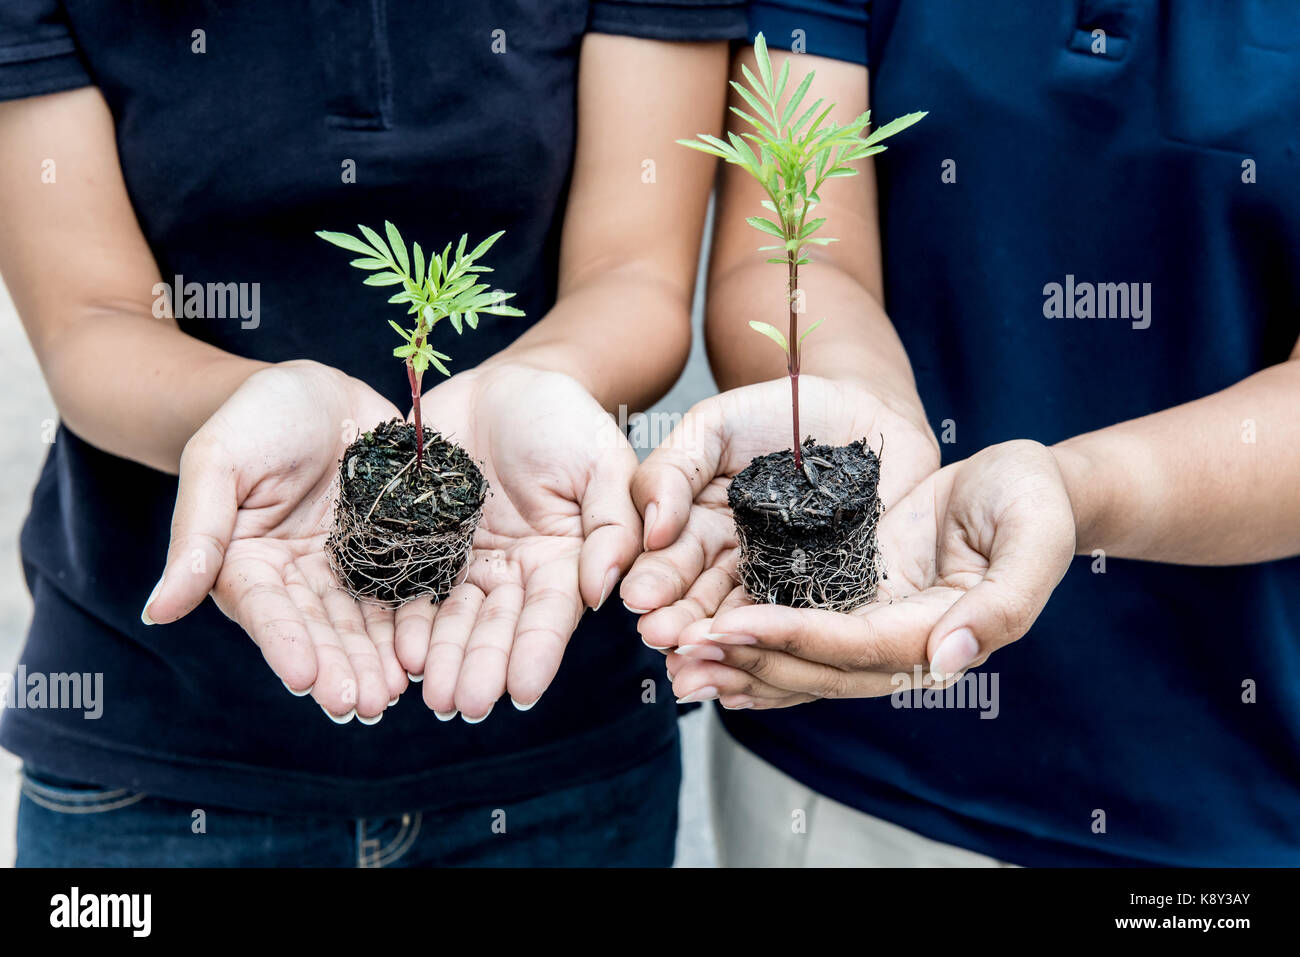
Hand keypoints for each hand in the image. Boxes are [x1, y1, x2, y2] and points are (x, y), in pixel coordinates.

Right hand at [143, 360, 413, 723]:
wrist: (313, 387)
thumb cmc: (254, 416)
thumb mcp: (219, 460)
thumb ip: (198, 535)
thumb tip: (159, 611)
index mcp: (249, 565)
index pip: (269, 612)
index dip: (287, 644)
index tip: (303, 679)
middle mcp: (300, 578)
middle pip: (322, 629)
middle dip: (342, 667)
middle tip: (365, 704)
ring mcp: (350, 567)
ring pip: (366, 622)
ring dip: (380, 660)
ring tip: (397, 694)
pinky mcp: (394, 550)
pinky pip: (408, 589)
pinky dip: (417, 623)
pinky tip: (432, 652)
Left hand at [394, 363, 640, 720]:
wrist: (506, 381)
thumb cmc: (565, 416)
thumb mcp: (603, 462)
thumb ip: (611, 525)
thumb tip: (605, 594)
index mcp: (563, 558)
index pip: (551, 612)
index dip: (538, 650)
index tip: (523, 690)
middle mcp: (513, 569)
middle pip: (496, 625)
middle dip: (482, 665)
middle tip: (465, 704)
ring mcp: (465, 558)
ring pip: (452, 616)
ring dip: (443, 657)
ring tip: (430, 694)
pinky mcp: (420, 540)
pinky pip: (409, 583)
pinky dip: (404, 617)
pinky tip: (398, 649)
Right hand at [620, 375, 940, 646]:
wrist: (868, 407)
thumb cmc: (785, 412)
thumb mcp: (714, 426)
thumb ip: (671, 470)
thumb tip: (652, 530)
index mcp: (705, 532)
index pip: (674, 564)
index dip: (656, 581)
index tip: (638, 598)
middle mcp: (744, 568)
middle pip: (708, 604)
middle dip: (682, 623)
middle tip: (660, 636)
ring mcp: (793, 587)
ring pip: (756, 625)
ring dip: (725, 646)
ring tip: (698, 659)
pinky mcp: (847, 597)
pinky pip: (819, 627)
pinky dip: (792, 648)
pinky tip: (766, 662)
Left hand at [663, 440, 1077, 707]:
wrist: (1020, 485)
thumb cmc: (1031, 502)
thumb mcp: (1033, 539)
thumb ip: (1003, 604)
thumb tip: (949, 658)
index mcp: (940, 634)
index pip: (854, 647)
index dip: (792, 640)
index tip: (730, 627)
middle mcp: (899, 644)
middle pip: (814, 668)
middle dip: (745, 661)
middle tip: (678, 651)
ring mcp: (873, 627)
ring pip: (798, 661)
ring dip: (737, 663)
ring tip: (674, 659)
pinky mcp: (854, 603)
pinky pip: (798, 635)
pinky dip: (754, 646)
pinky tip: (708, 646)